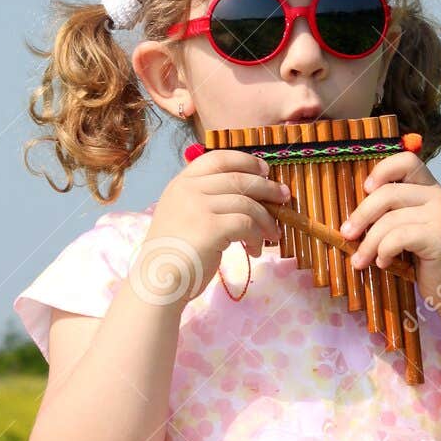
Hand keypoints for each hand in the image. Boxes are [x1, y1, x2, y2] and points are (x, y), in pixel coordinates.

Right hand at [144, 149, 291, 302]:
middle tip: (284, 197)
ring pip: (247, 202)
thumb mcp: (184, 215)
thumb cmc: (174, 254)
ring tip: (272, 235)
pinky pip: (247, 224)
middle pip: (238, 178)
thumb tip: (251, 193)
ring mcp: (198, 206)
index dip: (246, 161)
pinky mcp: (211, 227)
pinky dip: (258, 237)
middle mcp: (188, 189)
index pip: (218, 158)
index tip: (264, 171)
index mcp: (181, 183)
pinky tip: (255, 250)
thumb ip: (206, 200)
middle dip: (267, 187)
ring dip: (266, 220)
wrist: (157, 282)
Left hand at [337, 151, 440, 314]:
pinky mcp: (439, 236)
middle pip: (388, 193)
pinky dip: (384, 252)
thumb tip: (353, 215)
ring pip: (389, 220)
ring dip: (368, 243)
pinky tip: (384, 263)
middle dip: (361, 215)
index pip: (407, 161)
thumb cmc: (428, 261)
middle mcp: (439, 196)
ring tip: (361, 261)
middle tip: (347, 234)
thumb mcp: (410, 229)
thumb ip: (393, 213)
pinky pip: (398, 238)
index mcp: (431, 189)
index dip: (382, 170)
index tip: (365, 189)